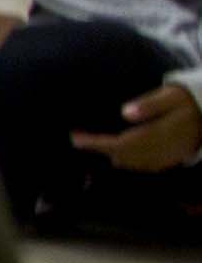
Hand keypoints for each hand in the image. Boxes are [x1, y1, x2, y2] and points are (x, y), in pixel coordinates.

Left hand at [80, 82, 201, 172]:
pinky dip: (127, 161)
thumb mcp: (171, 97)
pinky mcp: (170, 160)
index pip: (120, 144)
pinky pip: (144, 166)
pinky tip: (117, 155)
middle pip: (122, 155)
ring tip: (91, 145)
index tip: (75, 138)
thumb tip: (125, 113)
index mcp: (158, 134)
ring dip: (111, 156)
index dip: (96, 143)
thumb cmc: (187, 101)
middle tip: (77, 138)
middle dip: (99, 148)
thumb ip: (149, 105)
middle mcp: (160, 150)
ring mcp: (165, 158)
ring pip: (131, 163)